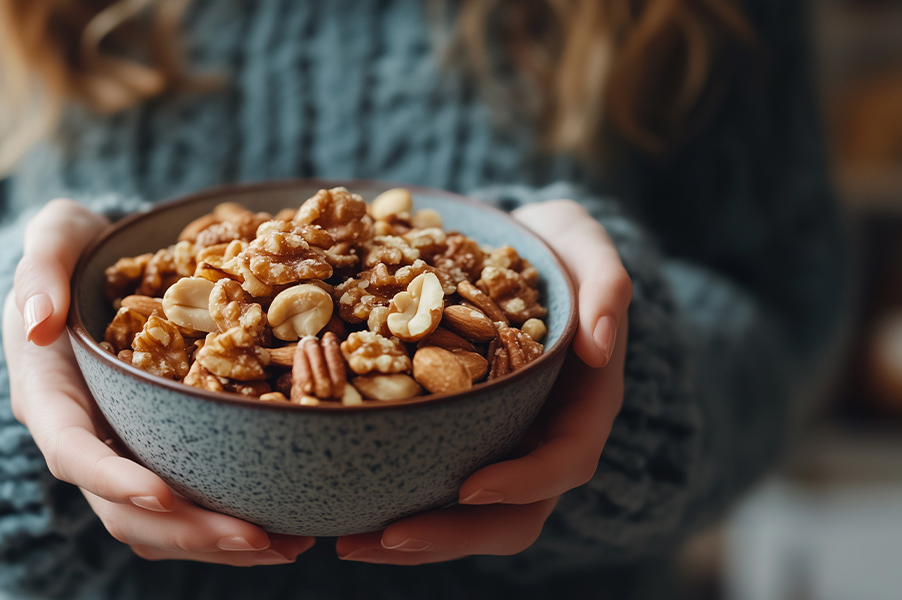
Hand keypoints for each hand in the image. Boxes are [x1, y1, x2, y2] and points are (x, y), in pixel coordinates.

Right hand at [3, 199, 313, 565]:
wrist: (101, 265)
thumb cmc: (77, 248)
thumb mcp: (55, 237)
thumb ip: (40, 269)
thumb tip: (37, 321)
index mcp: (49, 394)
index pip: (71, 452)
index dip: (114, 480)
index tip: (165, 494)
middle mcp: (84, 437)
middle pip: (124, 509)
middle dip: (187, 531)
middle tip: (258, 538)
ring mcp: (122, 451)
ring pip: (159, 523)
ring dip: (217, 543)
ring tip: (290, 545)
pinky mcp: (160, 453)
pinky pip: (189, 502)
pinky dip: (230, 520)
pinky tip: (286, 524)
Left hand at [336, 199, 630, 563]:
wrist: (518, 245)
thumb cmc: (557, 245)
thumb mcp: (587, 246)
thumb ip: (606, 288)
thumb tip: (599, 347)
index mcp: (582, 405)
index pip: (565, 462)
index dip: (523, 482)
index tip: (469, 486)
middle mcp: (542, 437)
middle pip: (512, 514)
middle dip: (450, 535)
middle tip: (384, 538)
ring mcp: (501, 445)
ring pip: (467, 516)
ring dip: (412, 538)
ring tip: (347, 543)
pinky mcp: (459, 439)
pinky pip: (432, 485)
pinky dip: (393, 502)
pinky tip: (339, 511)